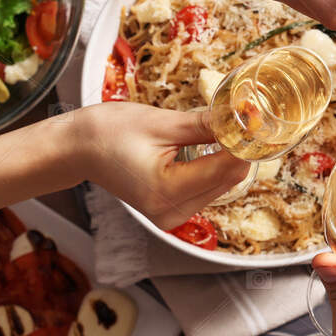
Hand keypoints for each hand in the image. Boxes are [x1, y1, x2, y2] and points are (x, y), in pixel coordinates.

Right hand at [77, 102, 248, 229]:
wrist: (77, 149)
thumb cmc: (108, 133)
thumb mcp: (163, 122)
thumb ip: (208, 125)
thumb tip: (244, 118)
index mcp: (168, 191)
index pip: (226, 169)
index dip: (246, 144)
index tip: (258, 120)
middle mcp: (171, 213)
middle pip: (228, 181)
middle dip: (238, 151)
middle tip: (246, 120)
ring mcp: (170, 217)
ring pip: (220, 187)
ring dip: (227, 161)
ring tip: (226, 132)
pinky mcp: (169, 213)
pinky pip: (205, 191)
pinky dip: (212, 170)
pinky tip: (210, 150)